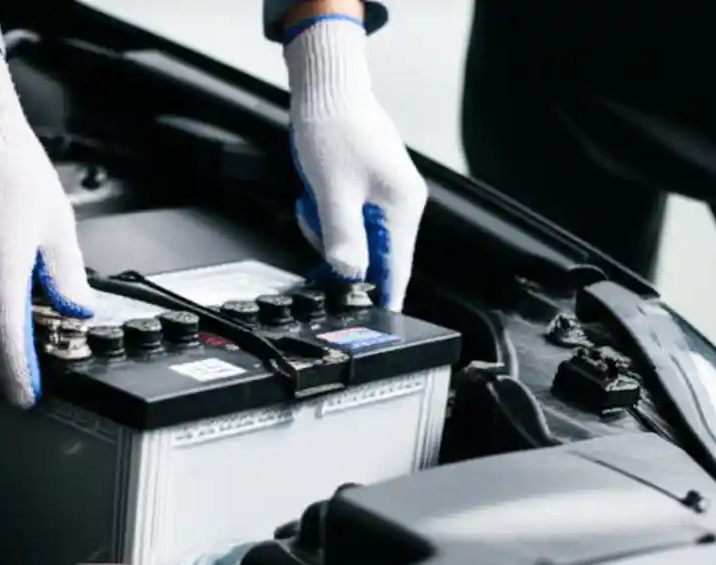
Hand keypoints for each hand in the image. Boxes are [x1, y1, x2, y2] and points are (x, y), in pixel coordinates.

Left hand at [286, 16, 426, 310]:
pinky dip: (324, 216)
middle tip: (314, 221)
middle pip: (371, 257)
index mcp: (402, 208)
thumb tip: (350, 278)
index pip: (397, 270)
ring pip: (351, 240)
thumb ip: (344, 239)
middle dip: (336, 251)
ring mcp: (382, 197)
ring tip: (313, 198)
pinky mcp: (364, 190)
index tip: (370, 325)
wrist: (326, 89)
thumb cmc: (333, 131)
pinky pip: (343, 221)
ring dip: (325, 229)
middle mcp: (399, 205)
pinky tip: (314, 194)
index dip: (380, 298)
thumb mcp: (333, 192)